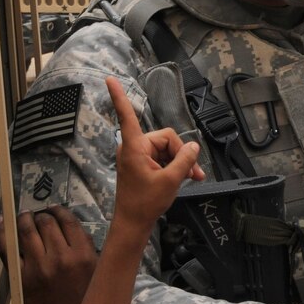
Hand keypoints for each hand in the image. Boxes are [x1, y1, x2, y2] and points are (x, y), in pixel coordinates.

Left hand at [0, 206, 95, 303]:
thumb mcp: (97, 275)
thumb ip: (89, 252)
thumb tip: (76, 232)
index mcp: (84, 255)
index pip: (70, 222)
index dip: (60, 211)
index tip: (56, 208)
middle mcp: (61, 257)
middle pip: (48, 223)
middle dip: (42, 214)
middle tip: (40, 214)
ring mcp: (39, 266)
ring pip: (29, 230)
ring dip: (25, 219)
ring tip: (25, 216)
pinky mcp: (22, 277)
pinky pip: (9, 249)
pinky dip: (4, 233)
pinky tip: (3, 223)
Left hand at [106, 77, 202, 236]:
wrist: (134, 224)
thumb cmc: (146, 203)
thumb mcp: (171, 180)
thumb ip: (185, 159)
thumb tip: (193, 145)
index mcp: (135, 147)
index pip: (127, 116)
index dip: (118, 97)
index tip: (108, 79)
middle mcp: (134, 147)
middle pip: (166, 138)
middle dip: (182, 153)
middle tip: (195, 173)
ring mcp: (138, 156)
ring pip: (168, 148)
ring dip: (182, 161)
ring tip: (193, 178)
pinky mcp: (142, 164)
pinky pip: (164, 157)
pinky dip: (176, 166)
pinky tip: (188, 177)